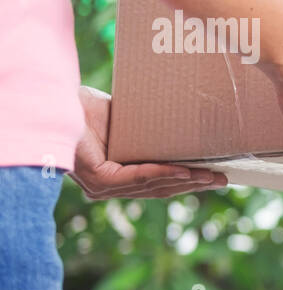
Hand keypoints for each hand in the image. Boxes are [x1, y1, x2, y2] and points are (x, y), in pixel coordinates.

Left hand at [71, 87, 227, 198]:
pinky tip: (184, 171)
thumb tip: (175, 125)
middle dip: (194, 184)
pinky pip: (138, 178)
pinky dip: (163, 173)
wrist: (52, 100)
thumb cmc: (81, 106)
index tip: (212, 176)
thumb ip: (142, 132)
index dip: (186, 181)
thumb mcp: (121, 121)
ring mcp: (101, 187)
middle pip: (160, 189)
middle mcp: (106, 188)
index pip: (155, 183)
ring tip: (212, 176)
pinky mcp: (98, 180)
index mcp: (112, 176)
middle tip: (223, 179)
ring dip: (186, 181)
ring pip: (153, 186)